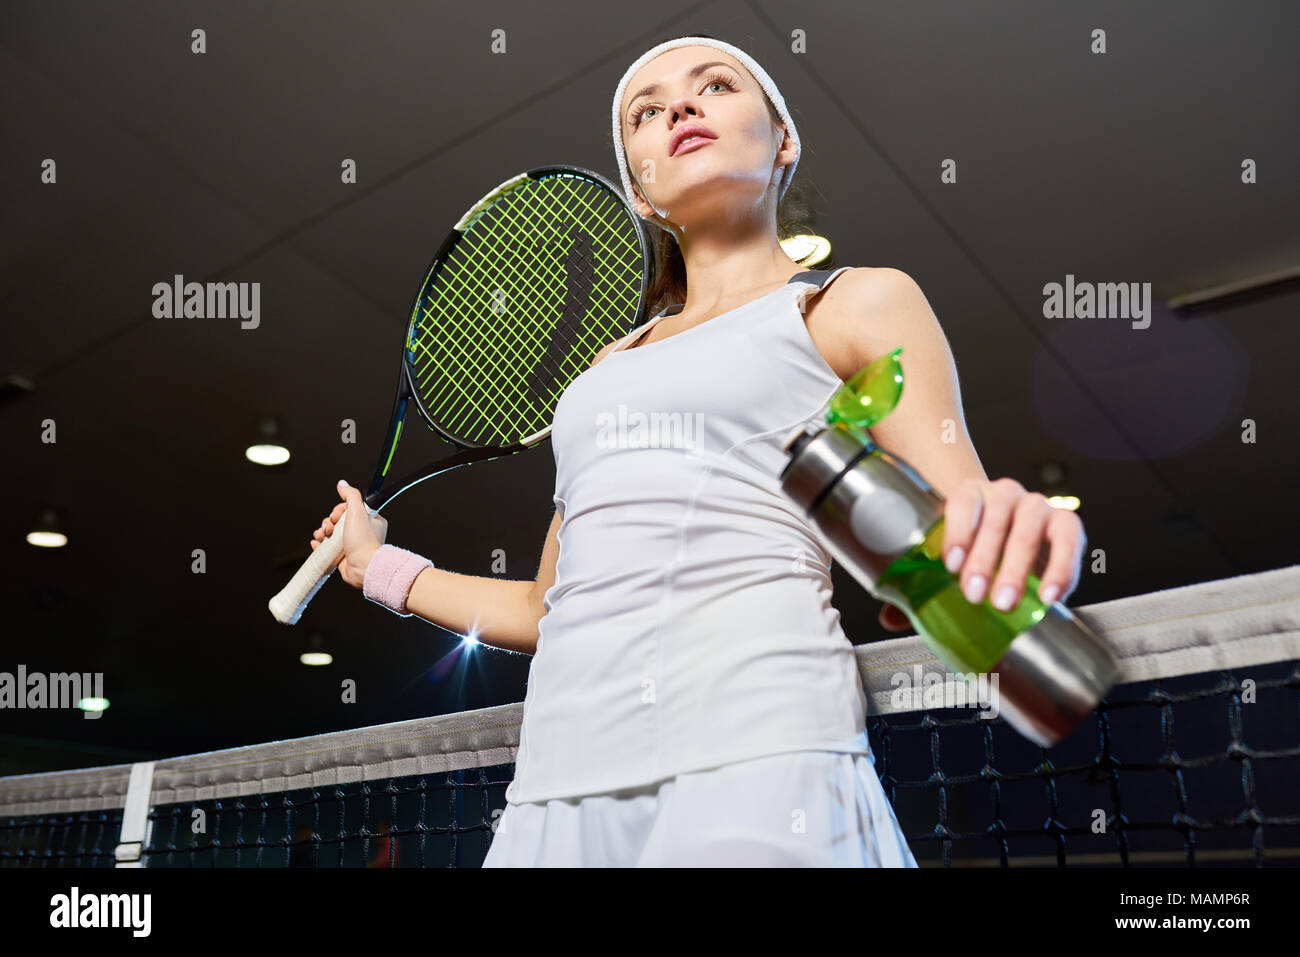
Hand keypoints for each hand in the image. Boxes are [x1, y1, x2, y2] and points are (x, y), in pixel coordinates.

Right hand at [310, 480, 388, 589]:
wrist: (362, 568)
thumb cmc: (363, 542)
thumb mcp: (358, 512)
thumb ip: (351, 495)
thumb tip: (342, 484)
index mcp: (370, 520)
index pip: (349, 509)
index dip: (338, 511)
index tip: (337, 516)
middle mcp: (362, 532)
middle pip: (338, 521)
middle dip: (328, 522)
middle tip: (328, 528)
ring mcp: (351, 544)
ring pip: (331, 533)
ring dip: (322, 532)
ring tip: (321, 536)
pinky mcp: (342, 556)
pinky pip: (327, 547)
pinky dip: (320, 544)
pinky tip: (317, 544)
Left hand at [878, 477, 1085, 630]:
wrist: (1012, 540)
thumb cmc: (975, 550)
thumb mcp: (951, 561)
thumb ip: (922, 585)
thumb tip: (891, 618)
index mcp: (971, 493)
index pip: (963, 502)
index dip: (957, 531)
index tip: (950, 564)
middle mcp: (1005, 493)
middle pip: (995, 518)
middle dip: (984, 558)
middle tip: (974, 594)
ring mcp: (1037, 506)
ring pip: (1028, 529)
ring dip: (1016, 567)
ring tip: (1004, 601)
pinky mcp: (1066, 523)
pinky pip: (1068, 540)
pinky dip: (1060, 569)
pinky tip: (1048, 596)